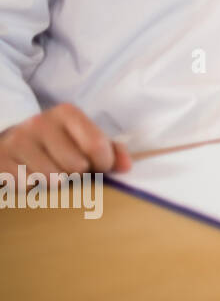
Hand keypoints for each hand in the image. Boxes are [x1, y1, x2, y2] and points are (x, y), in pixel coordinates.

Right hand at [0, 104, 130, 178]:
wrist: (14, 140)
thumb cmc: (59, 142)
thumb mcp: (85, 138)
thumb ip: (111, 149)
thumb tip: (127, 166)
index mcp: (67, 113)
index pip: (96, 146)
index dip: (104, 164)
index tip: (99, 167)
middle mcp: (40, 122)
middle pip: (76, 166)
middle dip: (79, 175)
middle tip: (70, 169)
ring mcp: (18, 140)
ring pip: (53, 180)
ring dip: (57, 183)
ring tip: (51, 171)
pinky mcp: (1, 159)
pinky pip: (28, 186)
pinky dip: (33, 187)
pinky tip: (31, 175)